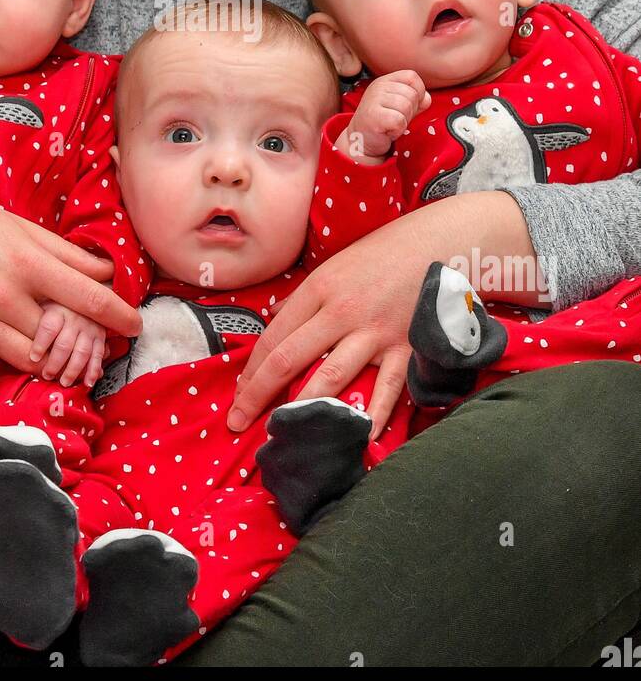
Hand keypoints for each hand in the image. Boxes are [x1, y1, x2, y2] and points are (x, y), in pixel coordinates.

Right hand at [0, 178, 141, 419]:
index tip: (136, 326)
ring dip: (48, 367)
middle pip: (60, 335)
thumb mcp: (20, 226)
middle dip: (83, 344)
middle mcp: (5, 294)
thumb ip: (65, 252)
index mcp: (28, 262)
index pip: (88, 296)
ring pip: (26, 359)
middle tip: (98, 348)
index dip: (119, 315)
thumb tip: (107, 271)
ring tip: (63, 367)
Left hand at [227, 190, 533, 438]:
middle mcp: (341, 312)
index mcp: (320, 288)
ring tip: (284, 436)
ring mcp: (374, 332)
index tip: (238, 393)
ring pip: (330, 376)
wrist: (442, 242)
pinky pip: (387, 388)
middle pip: (289, 358)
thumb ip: (305, 294)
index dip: (251, 368)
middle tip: (237, 422)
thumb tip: (274, 316)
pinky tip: (358, 439)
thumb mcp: (337, 264)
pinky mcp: (407, 347)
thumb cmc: (385, 253)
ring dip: (304, 408)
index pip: (274, 336)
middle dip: (258, 394)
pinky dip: (374, 415)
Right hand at [341, 70, 430, 159]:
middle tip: (396, 118)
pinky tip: (388, 131)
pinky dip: (397, 130)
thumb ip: (416, 99)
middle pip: (412, 94)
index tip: (409, 105)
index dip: (418, 92)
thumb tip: (426, 98)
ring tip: (391, 124)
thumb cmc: (381, 123)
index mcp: (386, 81)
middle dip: (411, 111)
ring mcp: (374, 100)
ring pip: (407, 107)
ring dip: (404, 121)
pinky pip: (399, 120)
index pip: (412, 76)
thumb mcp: (400, 106)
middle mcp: (378, 87)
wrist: (361, 141)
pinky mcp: (373, 115)